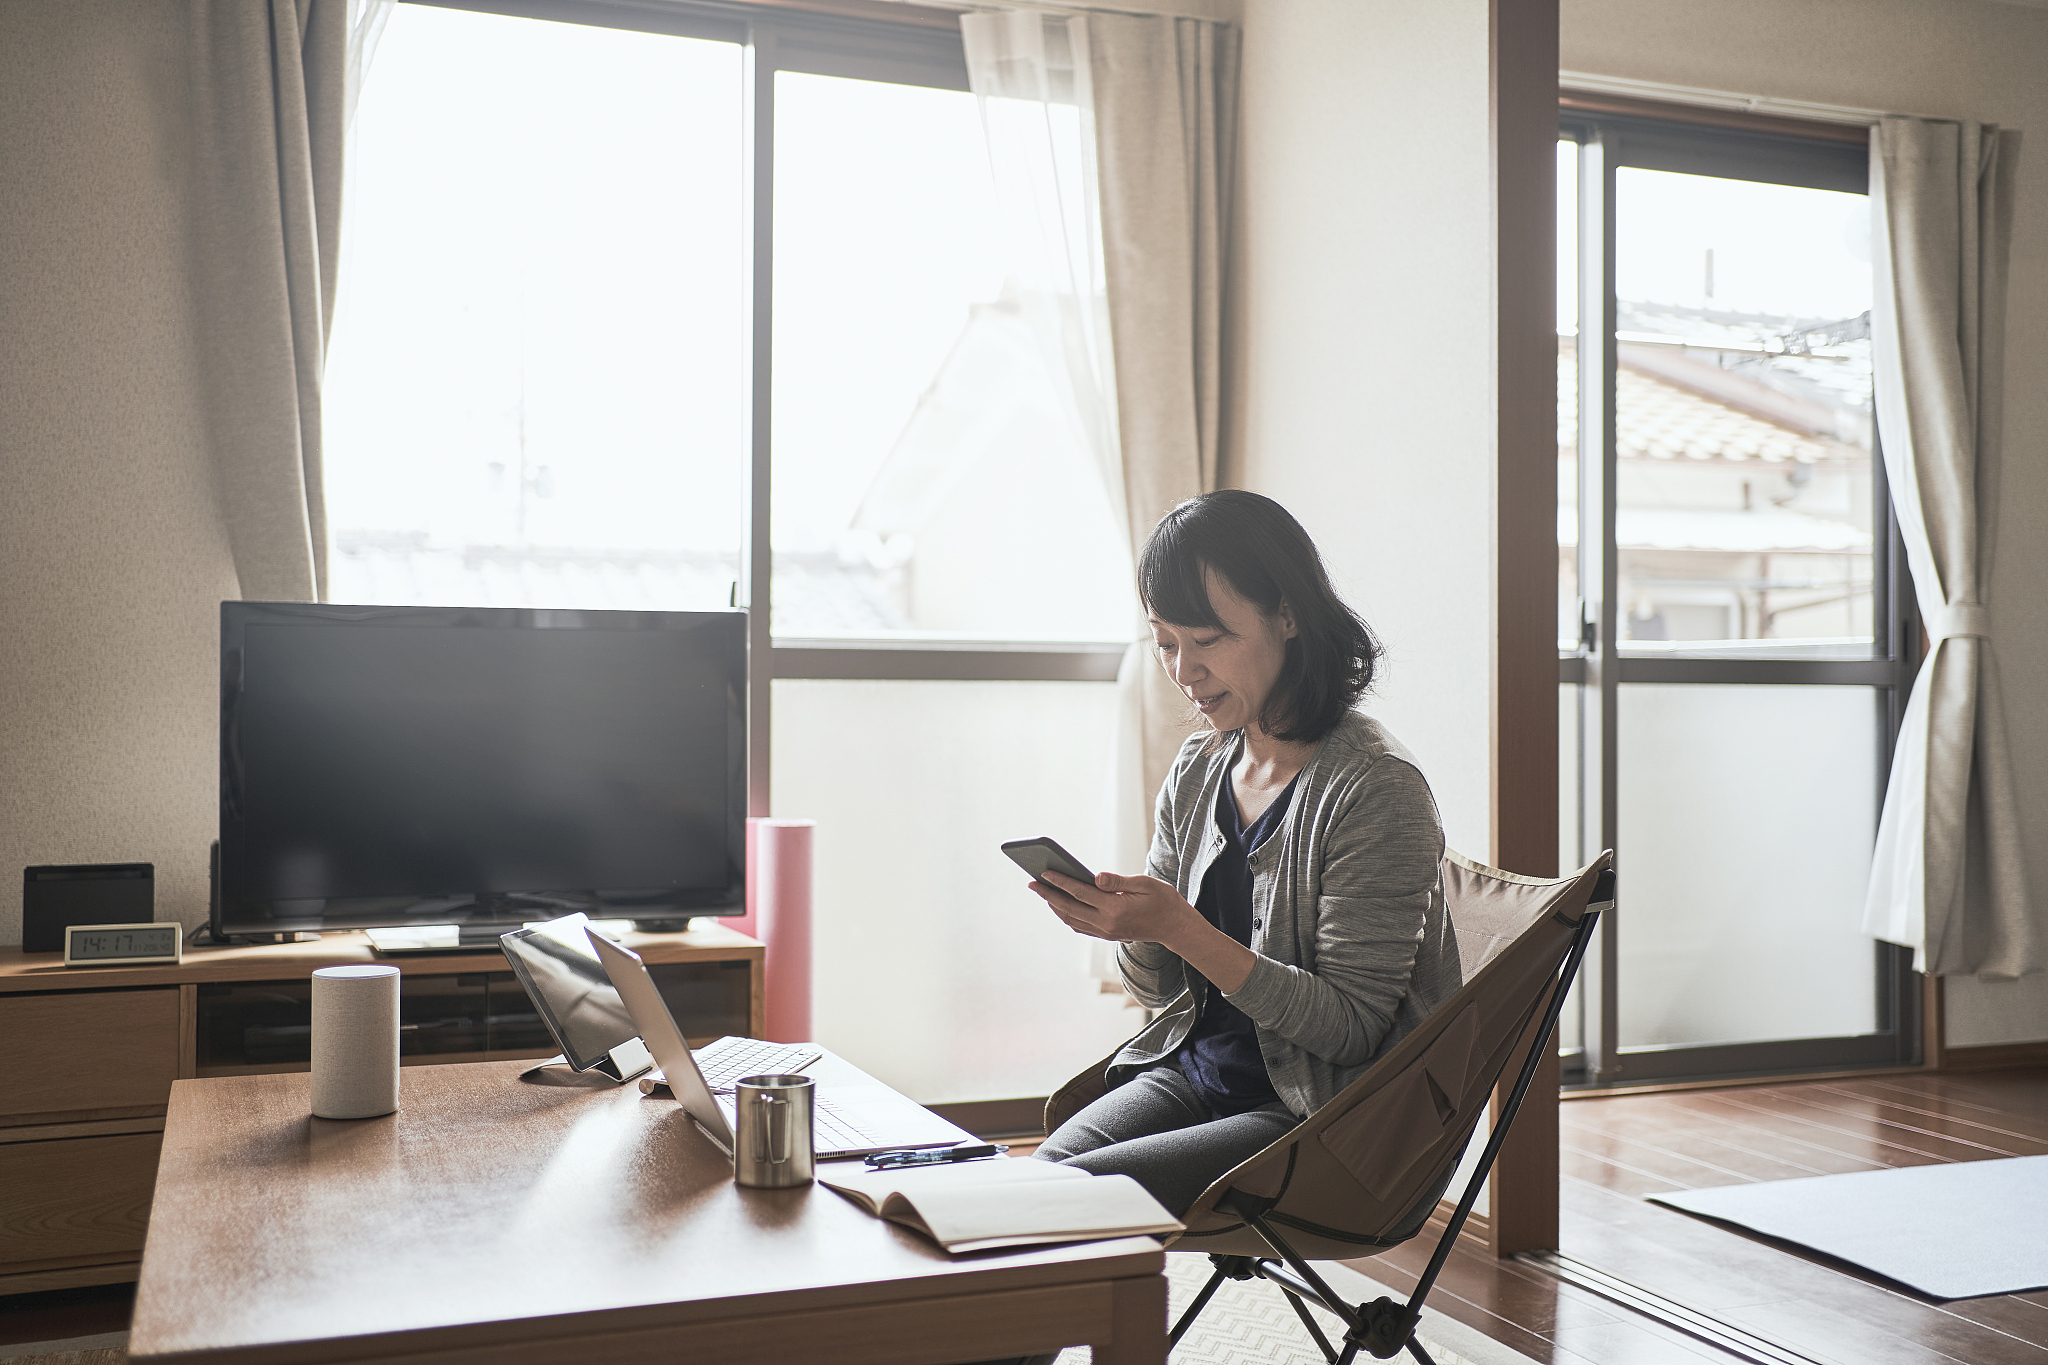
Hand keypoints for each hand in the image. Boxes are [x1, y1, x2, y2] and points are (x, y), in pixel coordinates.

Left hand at [1028, 869, 1203, 948]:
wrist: (1175, 927)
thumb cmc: (1162, 900)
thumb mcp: (1144, 883)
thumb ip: (1117, 881)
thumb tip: (1094, 877)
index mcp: (1116, 909)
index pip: (1081, 893)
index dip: (1060, 882)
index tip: (1044, 872)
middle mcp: (1107, 924)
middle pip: (1069, 908)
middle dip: (1048, 895)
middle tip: (1031, 882)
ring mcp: (1106, 932)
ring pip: (1072, 920)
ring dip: (1055, 907)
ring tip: (1042, 892)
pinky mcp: (1108, 935)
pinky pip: (1080, 927)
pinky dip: (1067, 916)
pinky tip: (1060, 905)